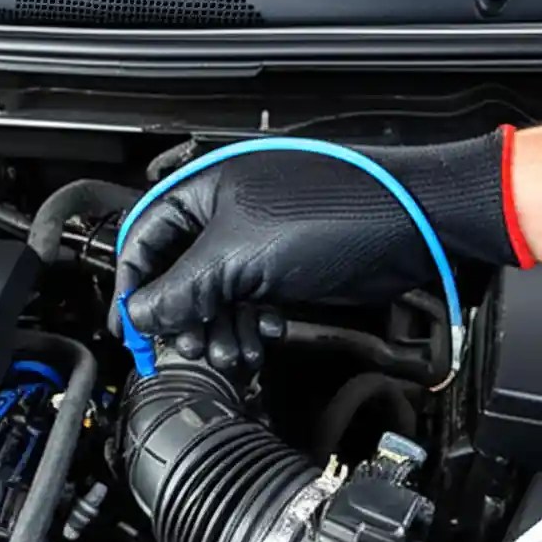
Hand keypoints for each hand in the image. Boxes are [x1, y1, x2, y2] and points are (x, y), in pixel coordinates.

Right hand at [110, 130, 525, 359]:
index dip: (134, 285)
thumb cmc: (330, 214)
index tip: (132, 328)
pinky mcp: (283, 264)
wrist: (409, 226)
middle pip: (177, 272)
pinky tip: (263, 336)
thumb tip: (142, 313)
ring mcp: (255, 238)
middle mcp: (224, 210)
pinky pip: (246, 300)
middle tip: (191, 345)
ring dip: (218, 329)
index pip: (144, 238)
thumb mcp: (238, 257)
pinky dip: (248, 324)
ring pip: (214, 294)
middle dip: (183, 316)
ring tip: (233, 352)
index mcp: (203, 189)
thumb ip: (181, 288)